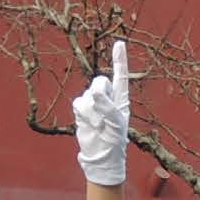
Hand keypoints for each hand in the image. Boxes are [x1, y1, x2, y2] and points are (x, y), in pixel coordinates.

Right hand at [72, 40, 131, 187]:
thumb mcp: (115, 123)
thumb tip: (96, 91)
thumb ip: (107, 105)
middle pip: (100, 82)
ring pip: (87, 94)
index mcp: (121, 99)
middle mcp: (107, 98)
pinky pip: (79, 103)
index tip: (119, 43)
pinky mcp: (82, 110)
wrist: (100, 156)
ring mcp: (94, 103)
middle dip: (100, 94)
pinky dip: (83, 114)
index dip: (119, 60)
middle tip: (103, 114)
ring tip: (98, 125)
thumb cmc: (114, 140)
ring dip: (92, 111)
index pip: (121, 75)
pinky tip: (89, 124)